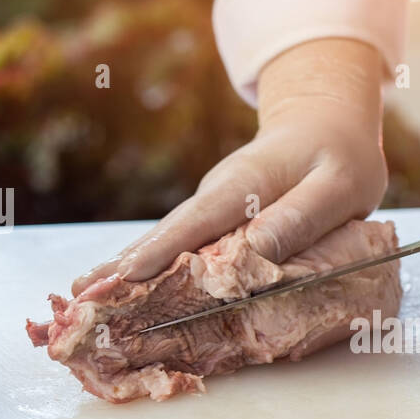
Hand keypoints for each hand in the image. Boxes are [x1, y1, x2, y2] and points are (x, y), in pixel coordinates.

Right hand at [73, 38, 386, 293]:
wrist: (326, 122)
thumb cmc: (338, 155)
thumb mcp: (339, 184)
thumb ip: (303, 215)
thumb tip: (258, 248)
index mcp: (243, 185)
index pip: (196, 223)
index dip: (162, 251)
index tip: (127, 275)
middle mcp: (217, 196)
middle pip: (165, 235)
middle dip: (124, 266)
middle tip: (80, 295)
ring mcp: (213, 208)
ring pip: (166, 242)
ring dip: (126, 269)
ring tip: (84, 295)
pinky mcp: (216, 221)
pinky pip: (180, 247)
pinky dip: (150, 268)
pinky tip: (122, 288)